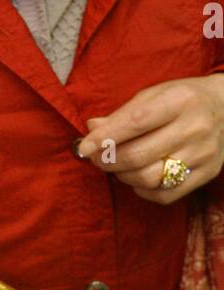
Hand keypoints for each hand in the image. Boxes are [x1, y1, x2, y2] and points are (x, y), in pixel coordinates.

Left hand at [74, 76, 223, 203]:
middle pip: (139, 156)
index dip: (105, 138)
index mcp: (180, 101)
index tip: (83, 147)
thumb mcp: (154, 95)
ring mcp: (203, 154)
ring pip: (149, 178)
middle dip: (108, 160)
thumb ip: (123, 114)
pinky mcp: (207, 174)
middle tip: (96, 158)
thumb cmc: (182, 99)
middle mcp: (194, 128)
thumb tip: (91, 129)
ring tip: (116, 166)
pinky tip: (137, 178)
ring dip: (122, 176)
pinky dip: (142, 190)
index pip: (135, 122)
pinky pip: (165, 194)